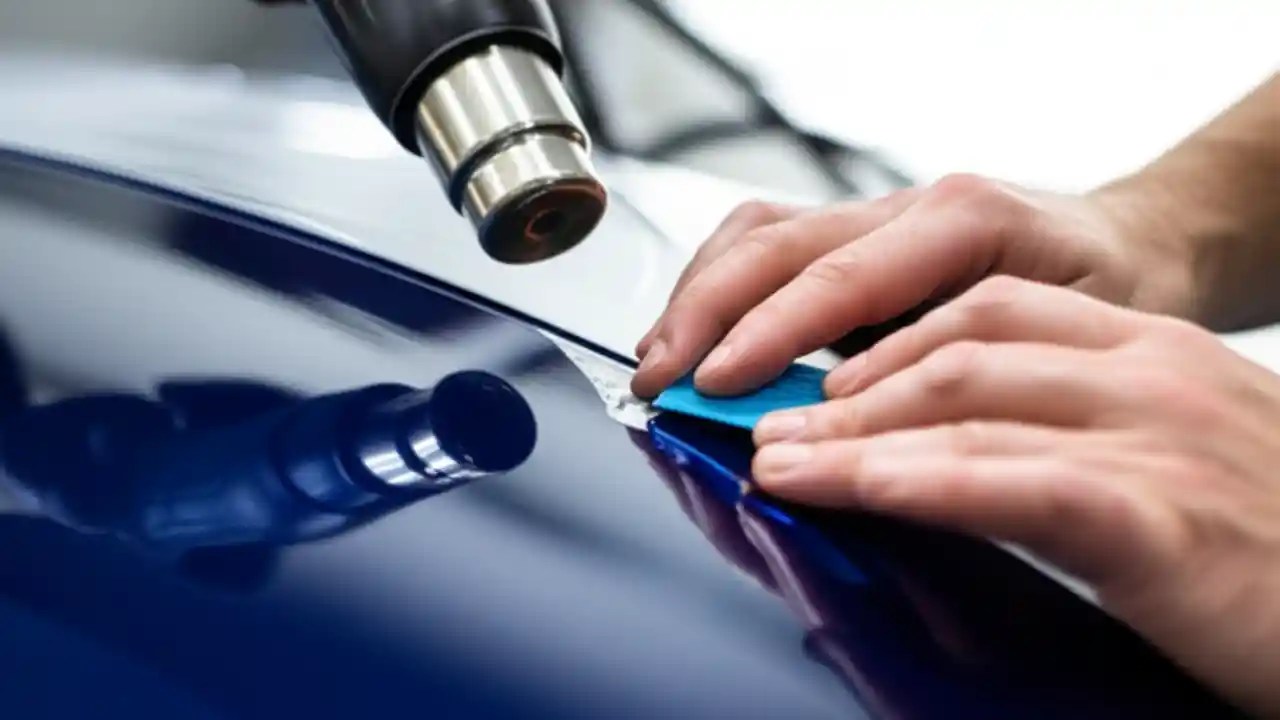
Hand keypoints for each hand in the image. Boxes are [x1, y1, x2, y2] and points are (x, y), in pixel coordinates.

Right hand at [632, 174, 1193, 397]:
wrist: (1137, 251)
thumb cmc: (1113, 301)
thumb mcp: (1061, 347)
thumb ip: (956, 376)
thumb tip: (841, 429)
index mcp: (966, 221)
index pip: (841, 274)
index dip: (768, 331)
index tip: (714, 383)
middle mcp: (910, 206)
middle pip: (777, 241)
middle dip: (704, 311)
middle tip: (659, 379)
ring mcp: (879, 215)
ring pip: (759, 232)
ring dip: (698, 296)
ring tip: (661, 360)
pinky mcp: (858, 238)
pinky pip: (770, 245)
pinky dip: (720, 288)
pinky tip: (699, 334)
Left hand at [750, 276, 1279, 716]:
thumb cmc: (1272, 550)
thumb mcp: (1176, 460)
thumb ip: (1074, 437)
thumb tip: (950, 449)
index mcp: (1153, 352)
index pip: (988, 312)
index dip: (885, 346)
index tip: (816, 385)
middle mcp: (1153, 376)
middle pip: (960, 347)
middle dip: (848, 390)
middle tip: (770, 427)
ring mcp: (1162, 441)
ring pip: (968, 405)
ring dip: (851, 436)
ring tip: (777, 462)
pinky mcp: (1165, 524)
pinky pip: (1016, 483)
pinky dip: (919, 482)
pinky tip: (854, 492)